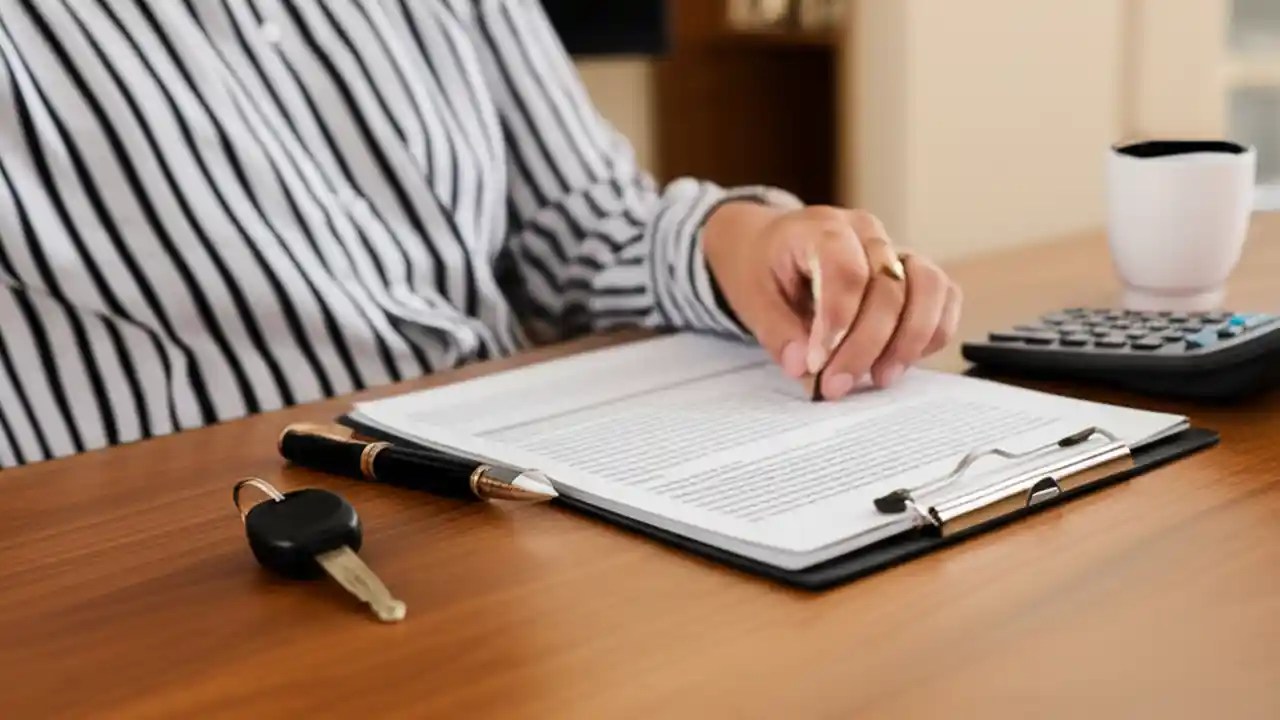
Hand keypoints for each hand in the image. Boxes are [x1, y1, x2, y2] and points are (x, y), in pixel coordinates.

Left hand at [702, 203, 961, 399]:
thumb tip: (803, 367)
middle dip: (866, 346)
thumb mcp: (751, 296)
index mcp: (822, 228)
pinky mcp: (914, 273)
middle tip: (837, 386)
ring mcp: (896, 250)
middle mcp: (867, 233)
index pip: (846, 271)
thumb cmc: (762, 268)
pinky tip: (898, 362)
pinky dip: (931, 333)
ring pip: (929, 288)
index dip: (838, 323)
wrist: (771, 245)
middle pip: (889, 287)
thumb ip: (776, 331)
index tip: (817, 365)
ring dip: (909, 341)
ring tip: (879, 378)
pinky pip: (944, 298)